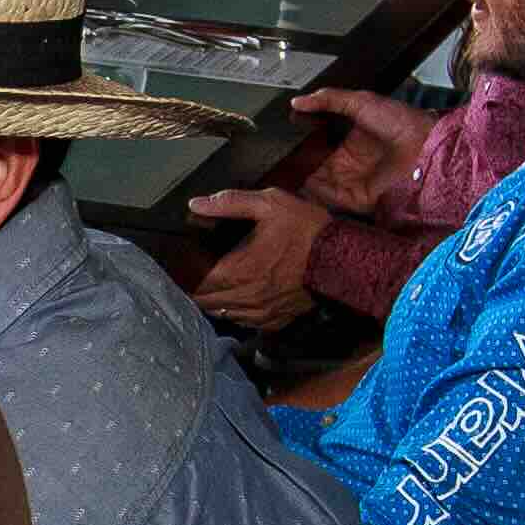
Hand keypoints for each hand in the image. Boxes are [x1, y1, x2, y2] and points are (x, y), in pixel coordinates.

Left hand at [183, 186, 333, 330]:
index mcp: (239, 270)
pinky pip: (243, 322)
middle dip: (194, 289)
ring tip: (209, 285)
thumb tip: (196, 204)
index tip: (179, 264)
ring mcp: (261, 313)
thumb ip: (230, 203)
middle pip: (205, 302)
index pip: (196, 282)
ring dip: (212, 301)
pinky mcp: (275, 321)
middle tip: (189, 274)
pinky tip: (235, 296)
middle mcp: (246, 298)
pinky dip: (234, 311)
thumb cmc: (307, 229)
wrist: (345, 259)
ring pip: (222, 314)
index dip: (183, 275)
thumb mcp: (270, 204)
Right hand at [276, 83, 437, 214]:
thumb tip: (297, 101)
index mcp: (350, 142)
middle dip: (297, 165)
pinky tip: (300, 183)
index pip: (318, 148)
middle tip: (278, 158)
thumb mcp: (360, 101)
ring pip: (318, 184)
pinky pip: (330, 198)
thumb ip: (327, 99)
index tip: (283, 142)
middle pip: (314, 168)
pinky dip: (314, 193)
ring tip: (282, 172)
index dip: (301, 147)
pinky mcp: (357, 198)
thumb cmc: (400, 120)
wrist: (422, 143)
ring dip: (301, 180)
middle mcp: (350, 164)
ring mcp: (353, 182)